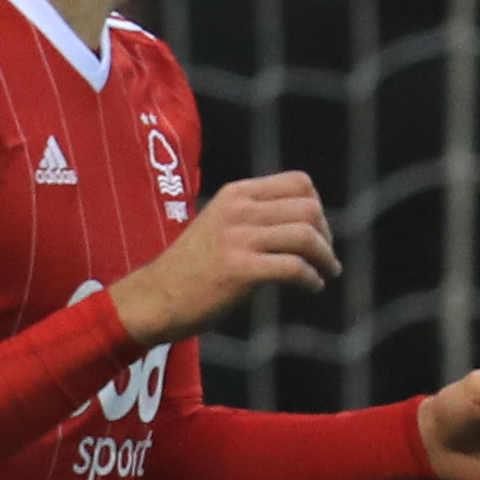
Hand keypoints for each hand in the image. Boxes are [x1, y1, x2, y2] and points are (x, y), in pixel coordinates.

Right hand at [112, 172, 338, 345]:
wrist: (155, 298)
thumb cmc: (193, 268)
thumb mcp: (221, 225)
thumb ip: (256, 217)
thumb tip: (308, 225)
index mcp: (236, 194)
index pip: (299, 182)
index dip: (318, 207)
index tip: (317, 232)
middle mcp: (238, 210)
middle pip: (309, 209)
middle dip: (325, 236)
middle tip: (325, 259)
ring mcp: (238, 239)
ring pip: (306, 236)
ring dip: (324, 258)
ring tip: (325, 273)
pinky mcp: (240, 270)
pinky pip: (294, 268)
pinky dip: (311, 280)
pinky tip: (311, 288)